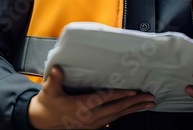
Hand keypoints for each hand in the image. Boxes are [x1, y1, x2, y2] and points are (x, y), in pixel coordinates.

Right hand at [27, 65, 155, 128]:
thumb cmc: (48, 104)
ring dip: (134, 109)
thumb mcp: (48, 91)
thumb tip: (58, 69)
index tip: (133, 91)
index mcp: (81, 106)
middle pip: (116, 108)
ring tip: (148, 104)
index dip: (119, 95)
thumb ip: (54, 80)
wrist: (43, 122)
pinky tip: (133, 110)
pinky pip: (114, 119)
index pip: (104, 99)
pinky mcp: (94, 126)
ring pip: (117, 115)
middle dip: (134, 102)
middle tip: (149, 97)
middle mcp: (90, 116)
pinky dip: (126, 114)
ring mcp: (93, 123)